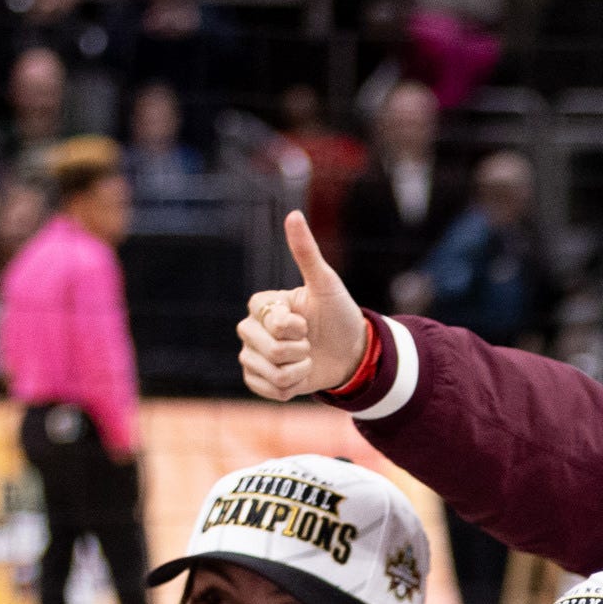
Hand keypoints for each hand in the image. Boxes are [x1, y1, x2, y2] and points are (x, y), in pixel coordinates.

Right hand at [238, 210, 366, 400]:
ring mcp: (251, 355)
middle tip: (310, 342)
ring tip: (306, 358)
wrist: (352, 352)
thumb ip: (306, 252)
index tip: (306, 322)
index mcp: (262, 305)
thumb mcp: (326, 283)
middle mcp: (251, 328)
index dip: (293, 326)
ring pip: (269, 371)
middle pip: (267, 349)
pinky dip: (289, 387)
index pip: (269, 320)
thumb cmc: (339, 314)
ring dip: (298, 369)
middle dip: (299, 350)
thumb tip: (294, 214)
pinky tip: (299, 376)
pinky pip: (266, 388)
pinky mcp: (257, 380)